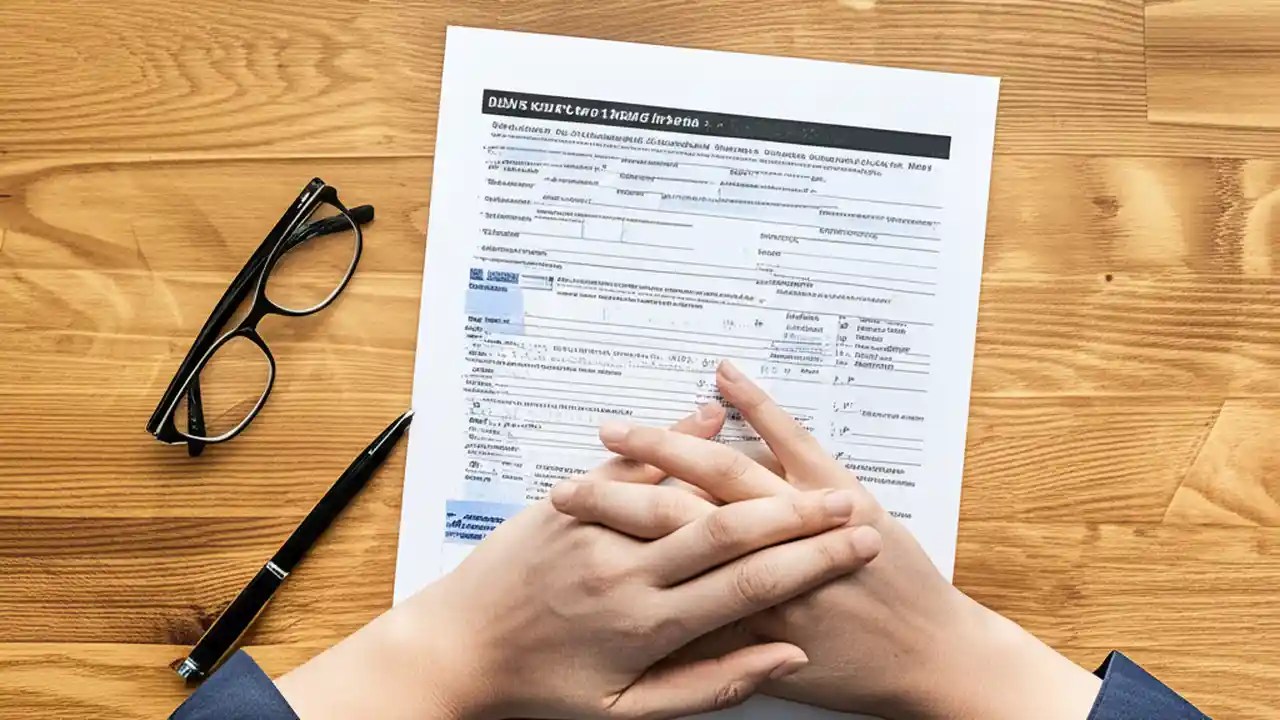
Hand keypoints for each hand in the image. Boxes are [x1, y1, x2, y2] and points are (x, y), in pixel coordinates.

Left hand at [276, 406, 881, 719]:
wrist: (452, 653)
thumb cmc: (540, 690)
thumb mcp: (626, 712)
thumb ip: (708, 683)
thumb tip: (780, 653)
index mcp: (647, 625)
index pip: (749, 584)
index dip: (811, 560)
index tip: (860, 544)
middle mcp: (625, 571)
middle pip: (729, 530)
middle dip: (798, 514)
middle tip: (851, 500)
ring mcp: (594, 531)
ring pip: (683, 489)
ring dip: (746, 472)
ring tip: (791, 457)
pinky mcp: (566, 505)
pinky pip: (627, 463)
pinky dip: (671, 440)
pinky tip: (709, 418)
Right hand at [561, 362, 1102, 719]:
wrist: (937, 665)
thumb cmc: (858, 676)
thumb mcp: (777, 680)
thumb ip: (714, 651)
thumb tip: (664, 607)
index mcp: (736, 612)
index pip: (655, 558)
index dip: (607, 520)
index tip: (564, 500)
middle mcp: (763, 567)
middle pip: (673, 510)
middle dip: (621, 478)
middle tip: (578, 451)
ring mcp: (803, 525)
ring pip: (724, 475)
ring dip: (671, 446)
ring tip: (622, 426)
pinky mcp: (841, 494)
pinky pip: (792, 441)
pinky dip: (761, 407)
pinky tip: (727, 381)